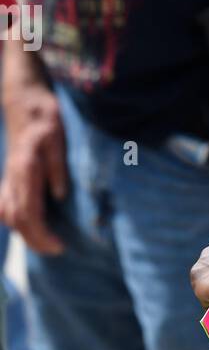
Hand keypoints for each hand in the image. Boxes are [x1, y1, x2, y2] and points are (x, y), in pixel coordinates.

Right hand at [0, 82, 67, 253]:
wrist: (24, 99)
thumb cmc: (44, 115)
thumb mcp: (58, 137)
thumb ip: (58, 167)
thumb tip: (60, 196)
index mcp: (26, 170)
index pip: (28, 213)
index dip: (41, 235)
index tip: (59, 246)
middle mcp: (13, 177)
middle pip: (16, 220)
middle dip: (35, 240)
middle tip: (56, 250)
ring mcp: (9, 177)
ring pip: (9, 215)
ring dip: (25, 233)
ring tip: (46, 243)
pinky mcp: (11, 175)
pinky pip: (6, 204)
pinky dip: (15, 220)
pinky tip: (29, 226)